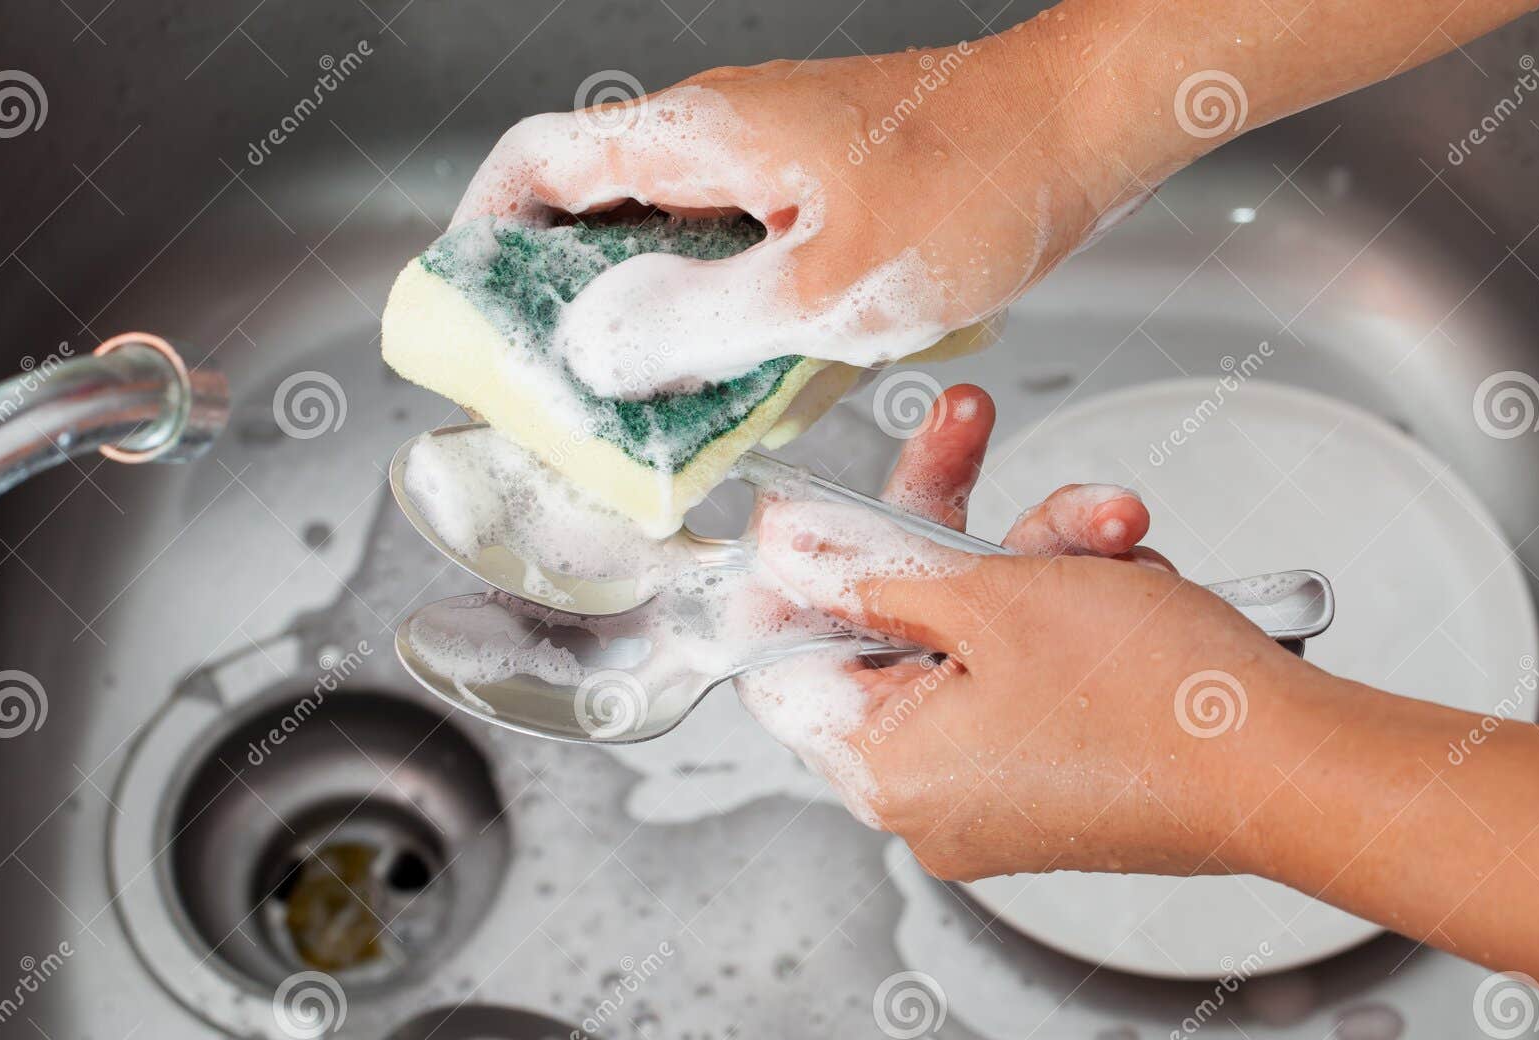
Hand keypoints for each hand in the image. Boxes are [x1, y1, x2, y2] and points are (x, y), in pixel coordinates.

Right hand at [452, 34, 1128, 394]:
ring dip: (640, 318)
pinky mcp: (810, 187)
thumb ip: (700, 323)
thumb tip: (593, 355)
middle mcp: (717, 135)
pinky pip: (728, 250)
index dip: (478, 240)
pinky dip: (709, 311)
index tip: (461, 317)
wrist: (1077, 133)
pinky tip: (735, 375)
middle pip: (587, 208)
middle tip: (554, 394)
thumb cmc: (974, 190)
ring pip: (661, 237)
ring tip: (639, 406)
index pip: (536, 165)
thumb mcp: (829, 286)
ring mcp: (765, 159)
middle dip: (556, 303)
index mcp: (697, 136)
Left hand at [737, 384, 1311, 881]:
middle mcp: (927, 793)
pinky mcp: (1054, 769)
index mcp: (883, 767)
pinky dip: (1072, 608)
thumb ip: (873, 568)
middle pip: (890, 625)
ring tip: (1113, 523)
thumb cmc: (1158, 700)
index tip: (812, 503)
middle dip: (949, 524)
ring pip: (975, 633)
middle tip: (965, 429)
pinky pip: (1028, 666)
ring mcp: (994, 786)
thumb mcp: (991, 597)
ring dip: (1039, 558)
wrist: (1301, 765)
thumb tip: (785, 550)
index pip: (782, 660)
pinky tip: (1131, 570)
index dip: (794, 571)